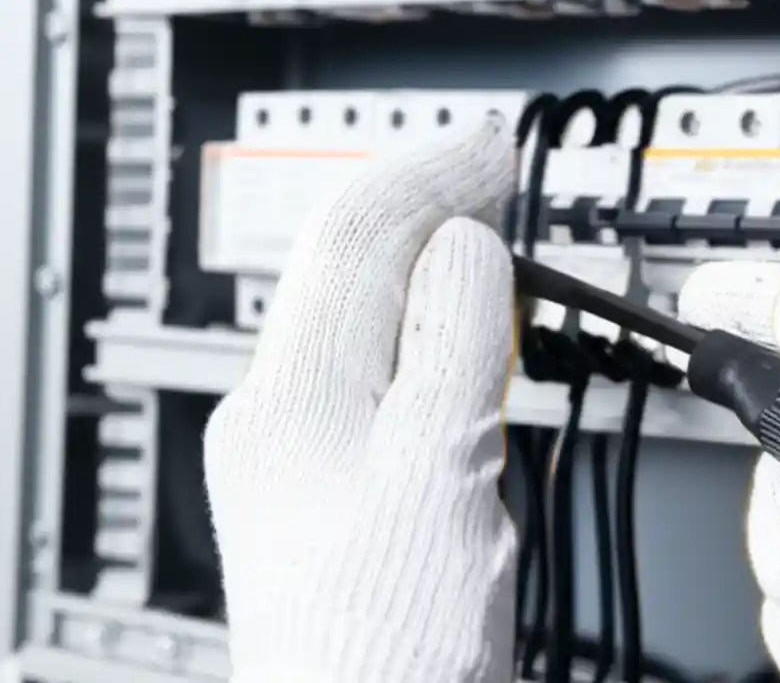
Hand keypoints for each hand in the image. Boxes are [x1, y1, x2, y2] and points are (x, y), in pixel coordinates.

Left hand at [204, 120, 518, 681]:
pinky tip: (465, 339)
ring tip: (484, 231)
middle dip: (425, 210)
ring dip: (430, 265)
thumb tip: (465, 252)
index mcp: (292, 402)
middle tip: (493, 173)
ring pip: (368, 322)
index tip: (491, 149)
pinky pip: (382, 377)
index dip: (428, 180)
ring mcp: (306, 458)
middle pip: (350, 271)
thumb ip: (454, 347)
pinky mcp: (341, 492)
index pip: (355, 242)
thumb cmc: (392, 650)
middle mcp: (282, 421)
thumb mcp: (439, 473)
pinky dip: (433, 334)